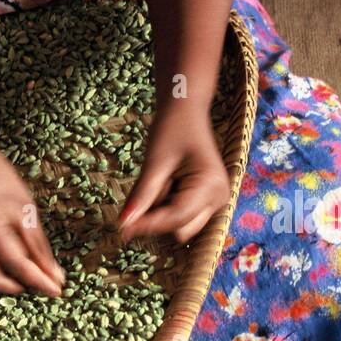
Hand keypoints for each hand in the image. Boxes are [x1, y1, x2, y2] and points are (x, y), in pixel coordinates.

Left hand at [117, 108, 230, 243]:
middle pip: (180, 227)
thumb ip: (142, 195)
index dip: (148, 224)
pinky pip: (182, 214)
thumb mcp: (154, 162)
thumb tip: (124, 224)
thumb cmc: (172, 129)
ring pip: (180, 224)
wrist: (186, 111)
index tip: (122, 229)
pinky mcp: (207, 200)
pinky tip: (166, 181)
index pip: (176, 217)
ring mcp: (215, 201)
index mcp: (211, 186)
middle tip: (145, 188)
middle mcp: (218, 198)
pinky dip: (167, 204)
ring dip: (162, 210)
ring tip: (161, 178)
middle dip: (157, 216)